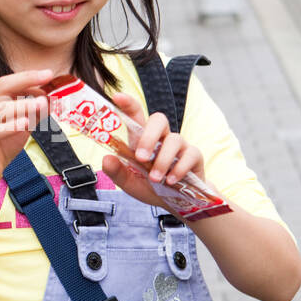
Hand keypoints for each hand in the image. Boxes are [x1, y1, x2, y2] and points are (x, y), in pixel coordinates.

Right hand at [0, 69, 52, 199]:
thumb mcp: (18, 129)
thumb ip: (30, 115)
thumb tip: (49, 101)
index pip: (8, 83)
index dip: (28, 77)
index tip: (48, 75)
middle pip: (2, 88)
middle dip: (26, 80)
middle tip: (47, 77)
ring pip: (0, 109)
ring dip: (23, 105)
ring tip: (42, 103)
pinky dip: (10, 126)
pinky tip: (26, 123)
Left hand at [100, 91, 205, 208]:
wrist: (176, 203)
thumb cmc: (151, 188)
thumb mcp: (130, 184)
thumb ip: (118, 172)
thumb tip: (106, 159)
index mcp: (142, 140)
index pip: (136, 115)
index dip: (128, 104)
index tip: (117, 97)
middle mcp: (161, 138)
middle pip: (159, 119)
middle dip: (149, 137)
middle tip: (141, 158)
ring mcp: (179, 145)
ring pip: (174, 139)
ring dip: (162, 161)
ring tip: (156, 179)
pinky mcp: (194, 156)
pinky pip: (189, 154)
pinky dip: (179, 169)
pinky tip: (171, 181)